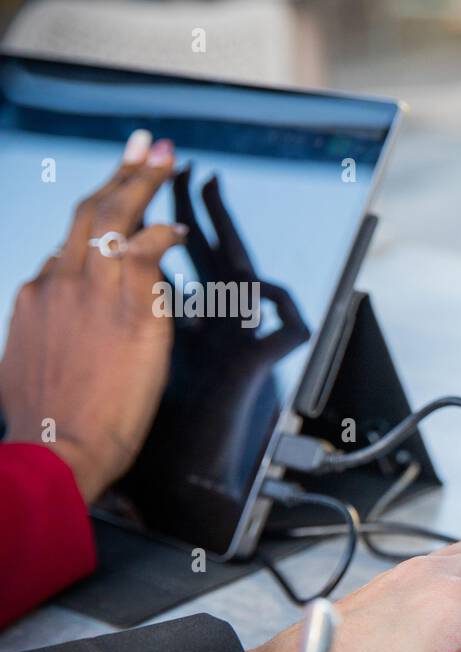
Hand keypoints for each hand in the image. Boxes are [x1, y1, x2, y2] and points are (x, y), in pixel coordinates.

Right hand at [0, 130, 185, 502]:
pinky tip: (180, 226)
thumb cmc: (46, 427)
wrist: (56, 450)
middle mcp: (59, 281)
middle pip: (90, 212)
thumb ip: (43, 338)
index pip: (68, 246)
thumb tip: (44, 333)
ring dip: (143, 179)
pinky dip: (164, 234)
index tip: (112, 202)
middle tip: (144, 143)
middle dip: (120, 172)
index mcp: (36, 295)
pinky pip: (148, 252)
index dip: (97, 222)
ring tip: (164, 153)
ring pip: (116, 217)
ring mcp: (92, 290)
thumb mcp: (29, 369)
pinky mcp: (130, 307)